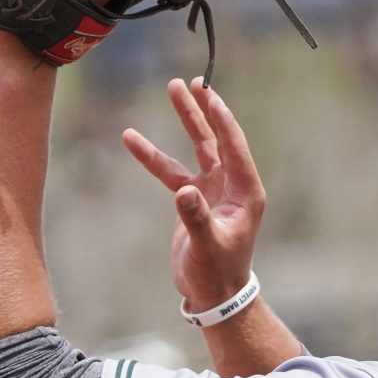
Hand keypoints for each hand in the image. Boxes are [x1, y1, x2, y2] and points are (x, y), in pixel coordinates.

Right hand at [122, 79, 266, 313]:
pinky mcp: (194, 199)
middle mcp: (232, 185)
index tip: (210, 95)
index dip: (222, 120)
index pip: (234, 147)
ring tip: (173, 89)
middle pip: (217, 137)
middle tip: (192, 81)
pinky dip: (153, 157)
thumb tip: (184, 191)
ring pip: (198, 146)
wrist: (213, 295)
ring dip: (186, 120)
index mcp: (245, 192)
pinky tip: (132, 139)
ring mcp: (213, 190)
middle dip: (204, 109)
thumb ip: (196, 218)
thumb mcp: (208, 247)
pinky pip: (172, 171)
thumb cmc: (217, 273)